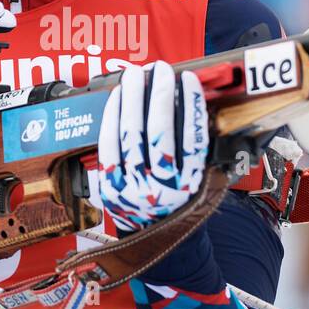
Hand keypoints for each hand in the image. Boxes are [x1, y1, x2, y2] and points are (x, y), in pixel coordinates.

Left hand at [90, 60, 208, 233]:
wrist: (154, 238)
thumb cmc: (180, 202)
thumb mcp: (200, 179)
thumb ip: (196, 145)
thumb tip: (187, 99)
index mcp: (190, 185)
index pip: (192, 137)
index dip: (191, 104)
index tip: (189, 79)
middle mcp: (160, 187)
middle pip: (158, 131)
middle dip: (158, 94)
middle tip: (159, 69)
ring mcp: (131, 187)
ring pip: (130, 133)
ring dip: (132, 97)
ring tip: (135, 74)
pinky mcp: (109, 185)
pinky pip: (107, 143)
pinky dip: (111, 116)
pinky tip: (117, 96)